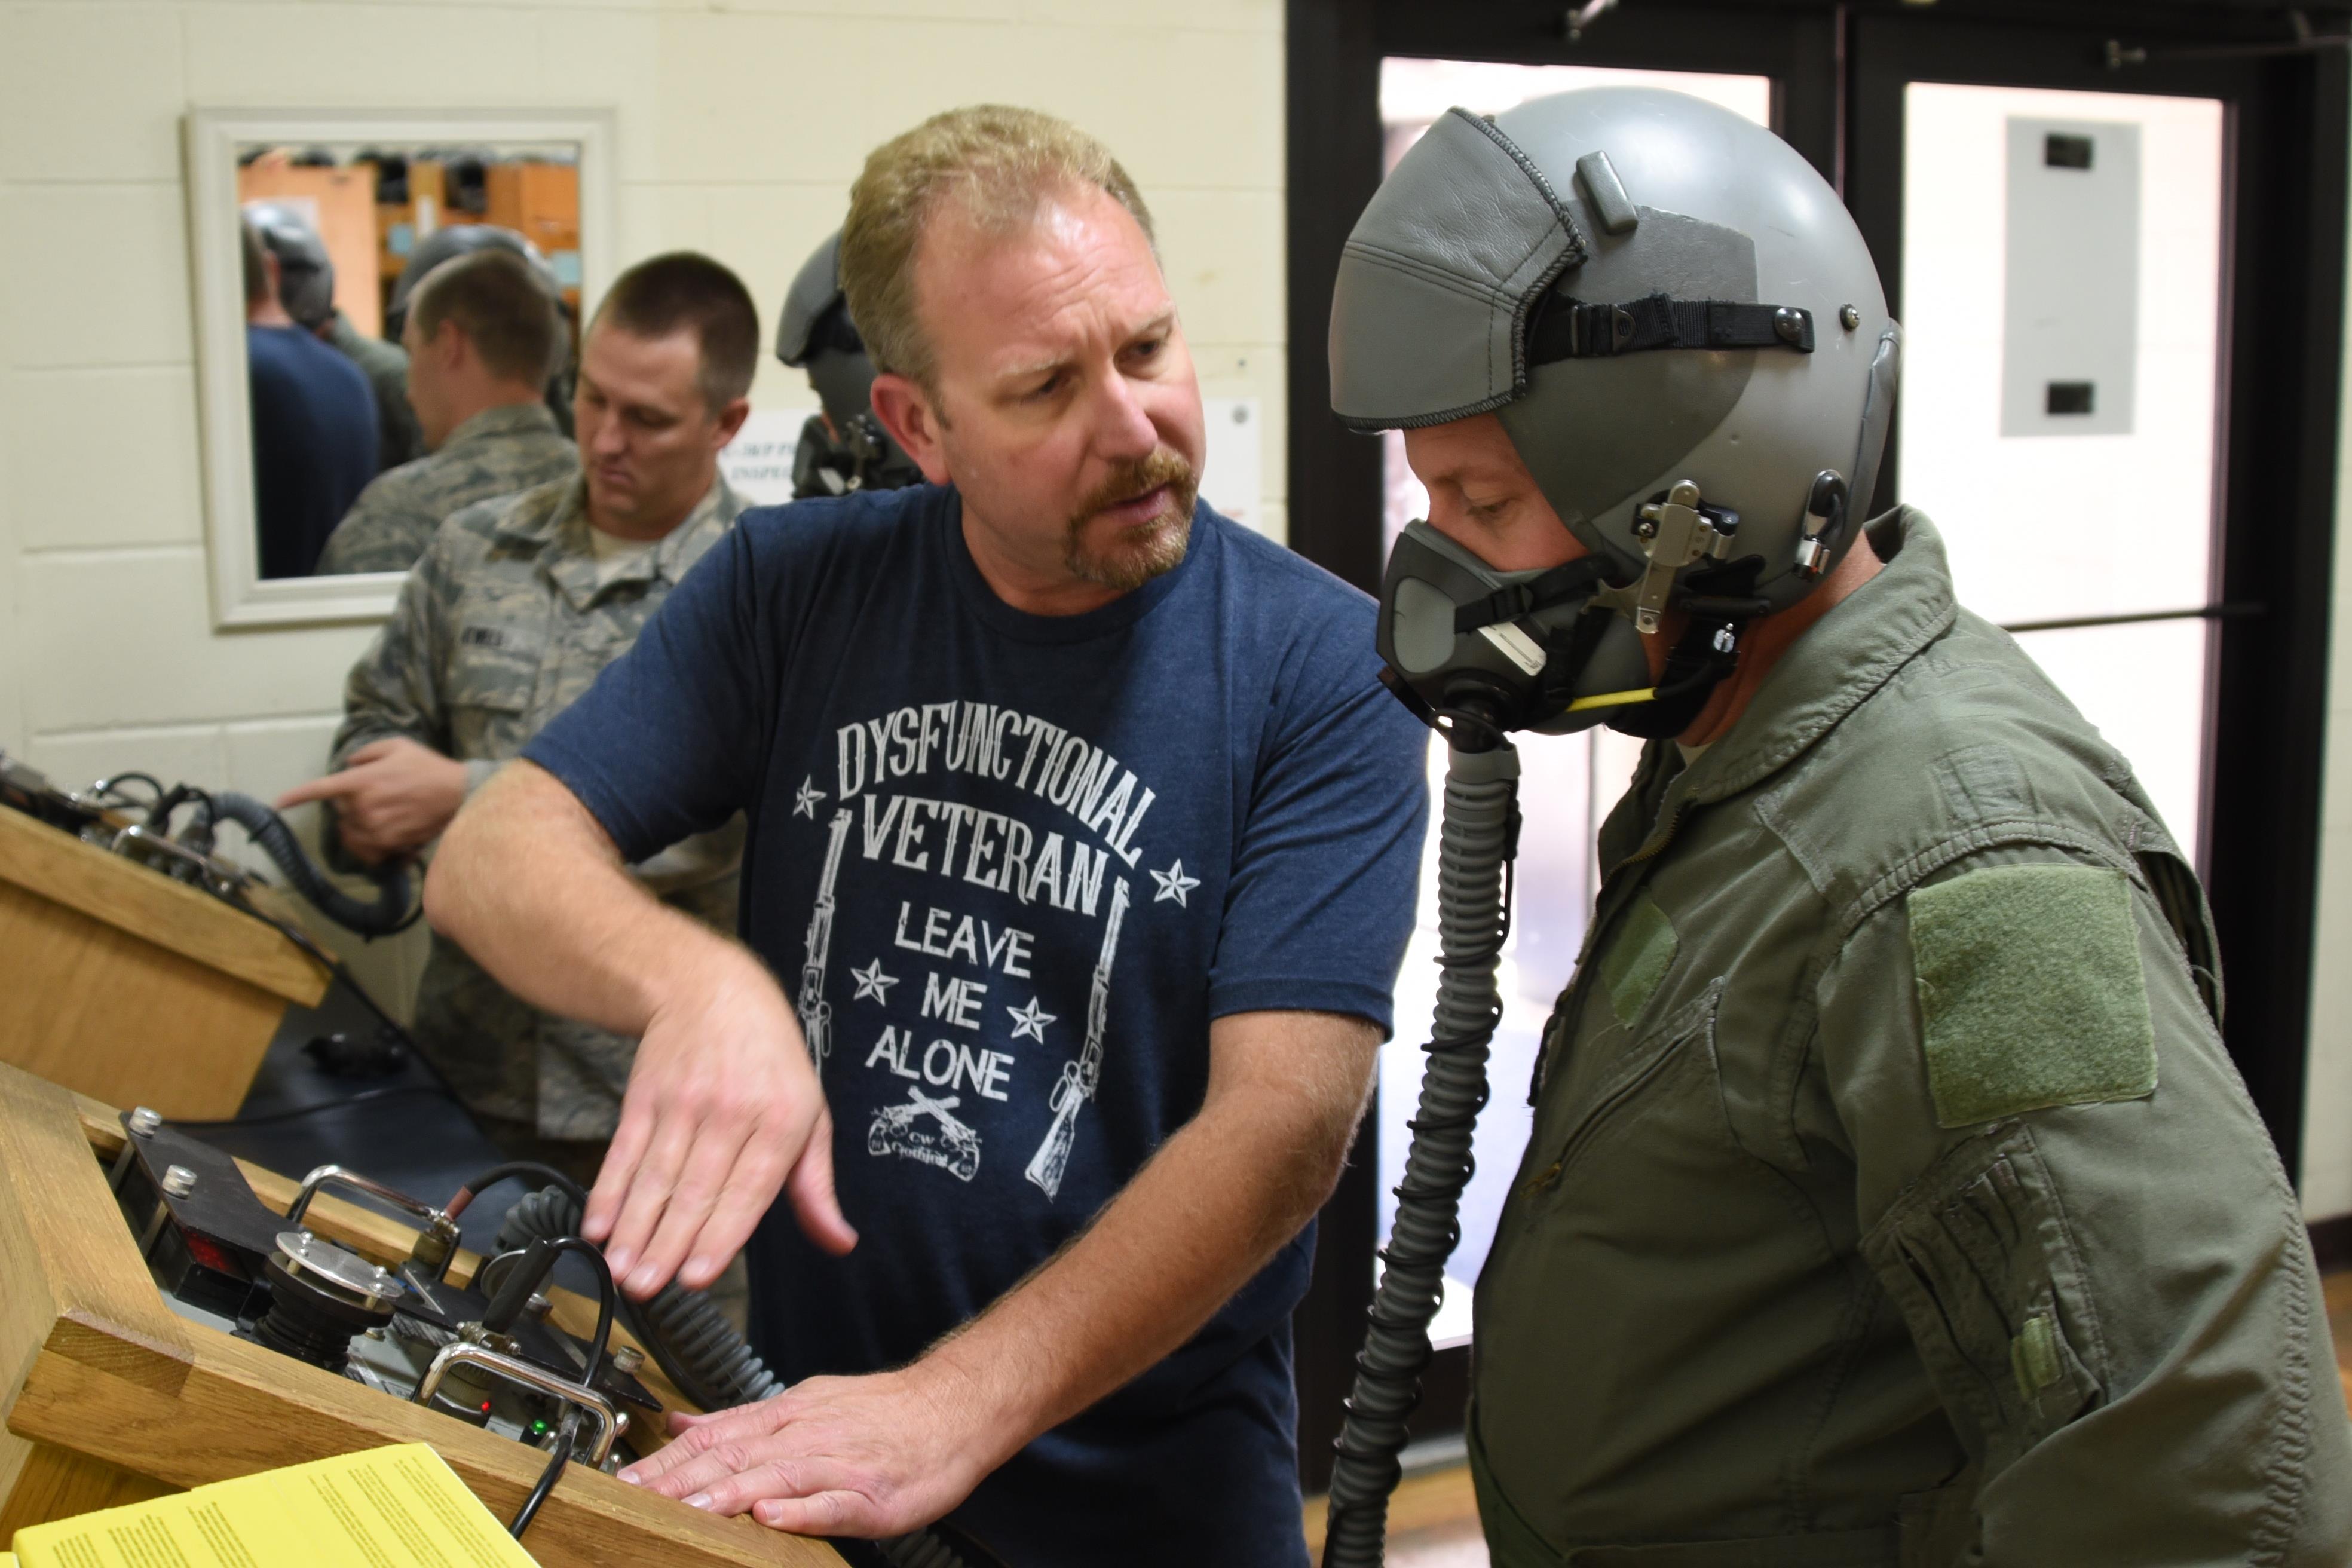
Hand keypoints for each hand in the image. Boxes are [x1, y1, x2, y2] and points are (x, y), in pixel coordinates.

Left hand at [276, 738, 467, 864]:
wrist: (458, 794)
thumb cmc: (428, 767)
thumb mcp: (397, 746)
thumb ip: (366, 753)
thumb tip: (349, 765)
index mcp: (362, 781)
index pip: (321, 790)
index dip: (297, 796)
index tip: (279, 804)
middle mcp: (363, 807)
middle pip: (339, 812)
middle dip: (350, 804)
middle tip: (376, 795)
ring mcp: (375, 829)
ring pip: (350, 832)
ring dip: (357, 825)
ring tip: (378, 817)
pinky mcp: (389, 845)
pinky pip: (365, 850)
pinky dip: (367, 846)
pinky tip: (378, 838)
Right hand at [586, 952, 857, 1296]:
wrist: (714, 990)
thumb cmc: (771, 1062)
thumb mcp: (812, 1112)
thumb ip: (817, 1186)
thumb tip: (839, 1242)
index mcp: (781, 1121)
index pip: (748, 1189)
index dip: (719, 1235)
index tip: (697, 1277)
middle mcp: (731, 1112)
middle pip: (695, 1189)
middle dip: (668, 1245)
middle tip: (648, 1289)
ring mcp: (683, 1103)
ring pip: (656, 1176)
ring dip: (634, 1229)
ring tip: (620, 1270)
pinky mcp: (645, 1097)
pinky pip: (624, 1151)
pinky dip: (609, 1191)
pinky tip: (597, 1225)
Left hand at [618, 1365, 999, 1536]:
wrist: (955, 1407)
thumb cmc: (881, 1412)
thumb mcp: (805, 1402)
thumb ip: (741, 1419)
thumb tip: (680, 1423)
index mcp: (787, 1415)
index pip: (715, 1435)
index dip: (667, 1458)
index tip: (623, 1479)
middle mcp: (807, 1434)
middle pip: (734, 1454)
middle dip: (680, 1479)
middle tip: (636, 1498)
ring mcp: (840, 1462)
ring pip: (777, 1475)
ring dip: (729, 1493)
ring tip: (691, 1509)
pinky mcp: (874, 1492)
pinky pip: (832, 1501)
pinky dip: (801, 1509)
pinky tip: (773, 1517)